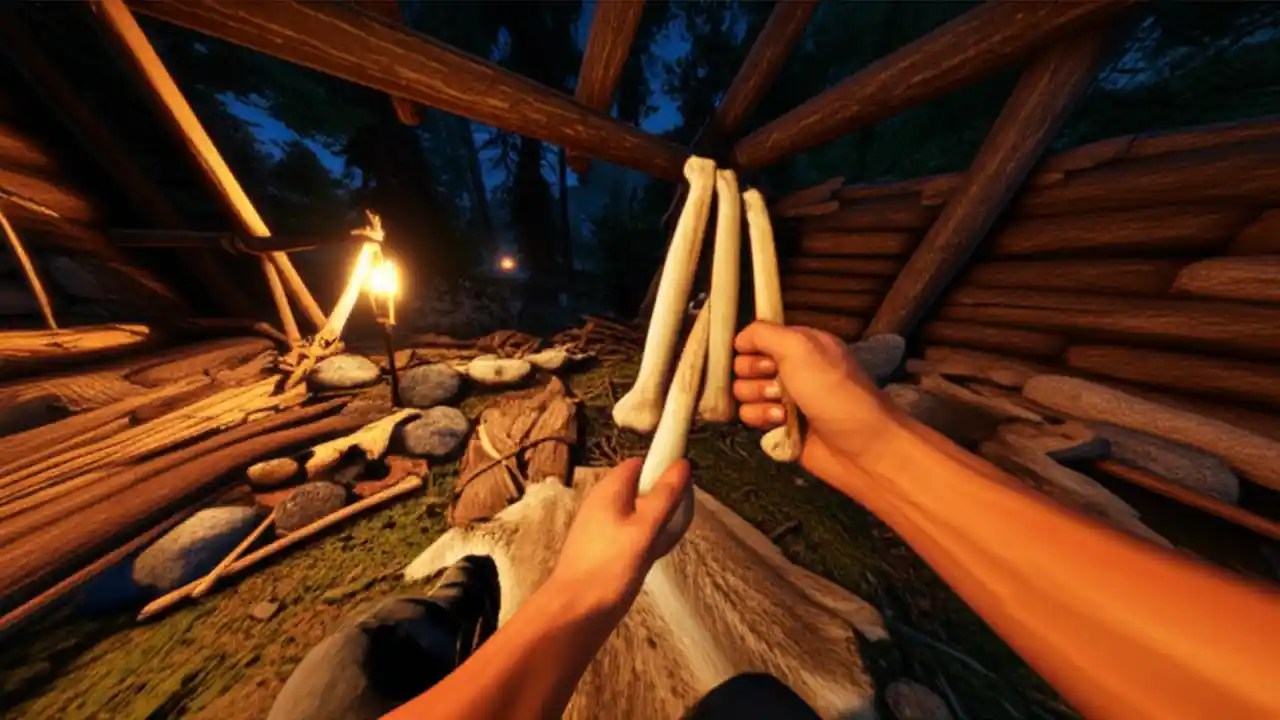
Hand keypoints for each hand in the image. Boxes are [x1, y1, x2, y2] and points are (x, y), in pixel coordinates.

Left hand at [550, 458, 691, 616]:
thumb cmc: (611, 567)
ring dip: (656, 523)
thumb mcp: (644, 529)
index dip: (660, 469)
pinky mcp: (604, 550)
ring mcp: (601, 528)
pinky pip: (631, 535)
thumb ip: (665, 496)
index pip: (638, 464)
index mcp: (608, 491)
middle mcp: (602, 504)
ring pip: (637, 515)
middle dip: (662, 500)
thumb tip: (682, 464)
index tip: (682, 485)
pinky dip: (646, 541)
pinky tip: (653, 557)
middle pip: (639, 489)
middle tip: (676, 519)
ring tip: (665, 542)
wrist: (576, 612)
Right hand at [733, 321, 903, 482]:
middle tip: (777, 385)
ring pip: (744, 392)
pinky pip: (751, 417)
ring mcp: (784, 398)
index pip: (757, 337)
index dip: (753, 348)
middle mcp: (791, 368)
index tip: (764, 359)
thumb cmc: (832, 391)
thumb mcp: (800, 348)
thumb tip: (739, 339)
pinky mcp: (780, 426)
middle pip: (745, 365)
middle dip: (754, 376)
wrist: (861, 446)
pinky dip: (761, 419)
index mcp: (801, 344)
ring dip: (758, 399)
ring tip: (783, 410)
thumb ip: (764, 334)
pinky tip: (781, 423)